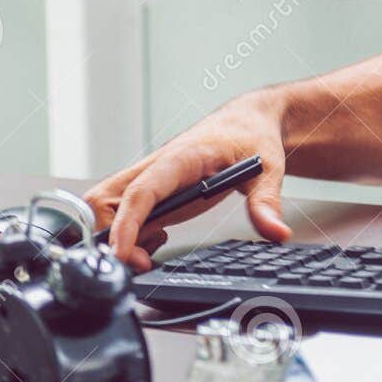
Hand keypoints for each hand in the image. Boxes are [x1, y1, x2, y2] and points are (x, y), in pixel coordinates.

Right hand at [85, 91, 291, 270]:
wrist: (247, 121)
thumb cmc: (251, 138)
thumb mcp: (267, 169)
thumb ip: (267, 202)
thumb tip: (276, 232)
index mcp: (180, 158)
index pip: (141, 191)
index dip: (125, 225)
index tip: (120, 254)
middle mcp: (155, 167)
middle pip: (105, 200)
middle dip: (109, 234)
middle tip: (140, 260)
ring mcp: (149, 177)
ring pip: (105, 206)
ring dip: (116, 235)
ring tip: (150, 250)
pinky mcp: (150, 188)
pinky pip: (119, 212)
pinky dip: (126, 233)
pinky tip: (155, 239)